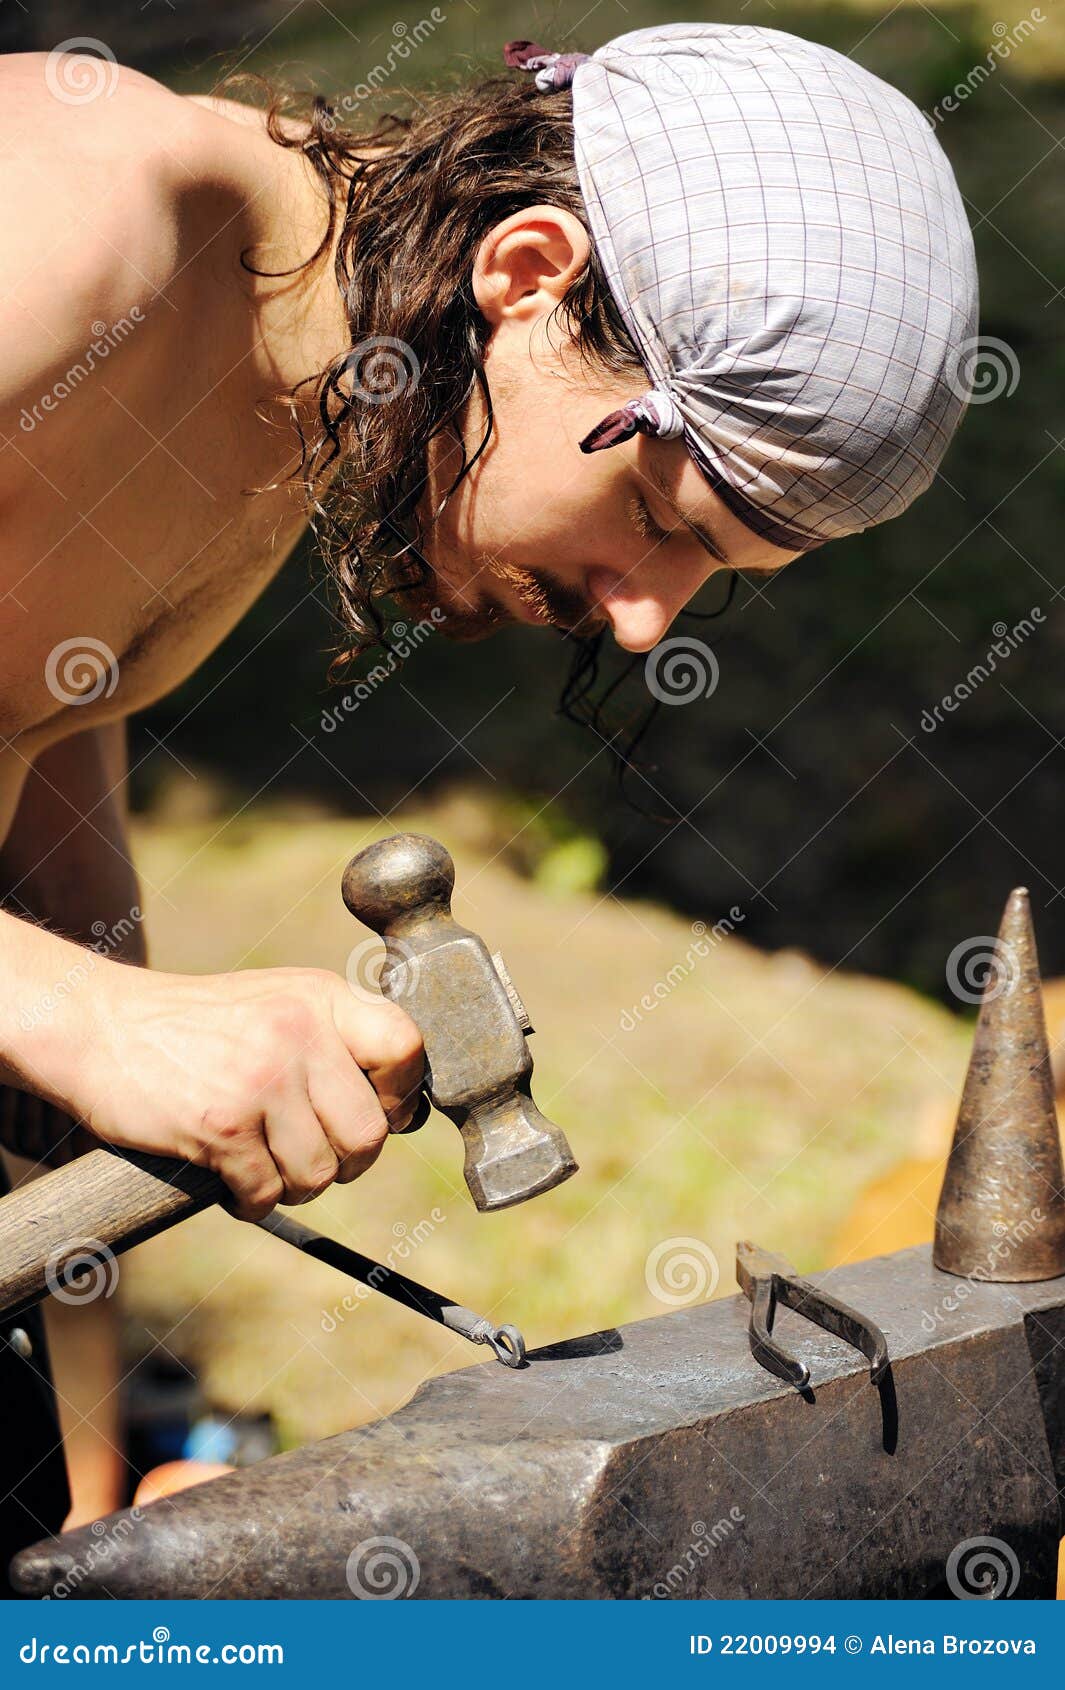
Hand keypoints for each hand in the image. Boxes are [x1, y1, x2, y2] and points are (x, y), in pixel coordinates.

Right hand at [71, 963, 423, 1218]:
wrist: (100, 1027)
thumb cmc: (197, 1025)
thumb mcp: (277, 1001)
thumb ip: (336, 1038)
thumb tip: (403, 1110)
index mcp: (321, 997)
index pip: (408, 1048)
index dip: (400, 1095)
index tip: (376, 1111)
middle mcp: (299, 1032)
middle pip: (369, 1132)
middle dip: (347, 1161)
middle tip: (313, 1156)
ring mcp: (262, 1080)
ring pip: (321, 1172)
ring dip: (296, 1186)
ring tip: (267, 1168)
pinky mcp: (222, 1126)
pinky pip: (267, 1193)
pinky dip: (252, 1201)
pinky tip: (232, 1183)